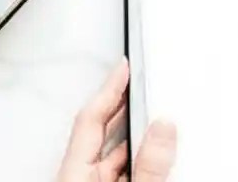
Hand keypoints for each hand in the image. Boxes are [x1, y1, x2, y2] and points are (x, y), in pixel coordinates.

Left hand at [57, 59, 176, 181]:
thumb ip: (148, 166)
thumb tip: (163, 129)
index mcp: (74, 173)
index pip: (90, 118)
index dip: (109, 88)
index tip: (124, 67)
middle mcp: (77, 178)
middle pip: (98, 131)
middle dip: (121, 104)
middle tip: (139, 81)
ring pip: (110, 152)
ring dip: (132, 133)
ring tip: (154, 114)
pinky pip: (115, 169)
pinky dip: (134, 155)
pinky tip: (151, 154)